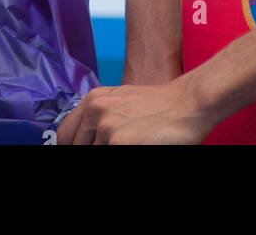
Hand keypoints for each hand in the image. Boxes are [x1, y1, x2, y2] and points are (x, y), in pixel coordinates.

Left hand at [54, 79, 211, 145]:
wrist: (189, 103)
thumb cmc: (162, 106)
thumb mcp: (123, 103)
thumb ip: (100, 120)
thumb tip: (87, 140)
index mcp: (93, 100)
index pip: (65, 136)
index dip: (71, 146)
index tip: (81, 149)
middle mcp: (95, 110)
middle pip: (75, 146)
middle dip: (89, 151)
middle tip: (115, 146)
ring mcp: (105, 127)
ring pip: (93, 152)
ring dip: (108, 152)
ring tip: (132, 144)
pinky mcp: (117, 142)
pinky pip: (106, 155)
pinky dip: (120, 155)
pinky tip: (137, 146)